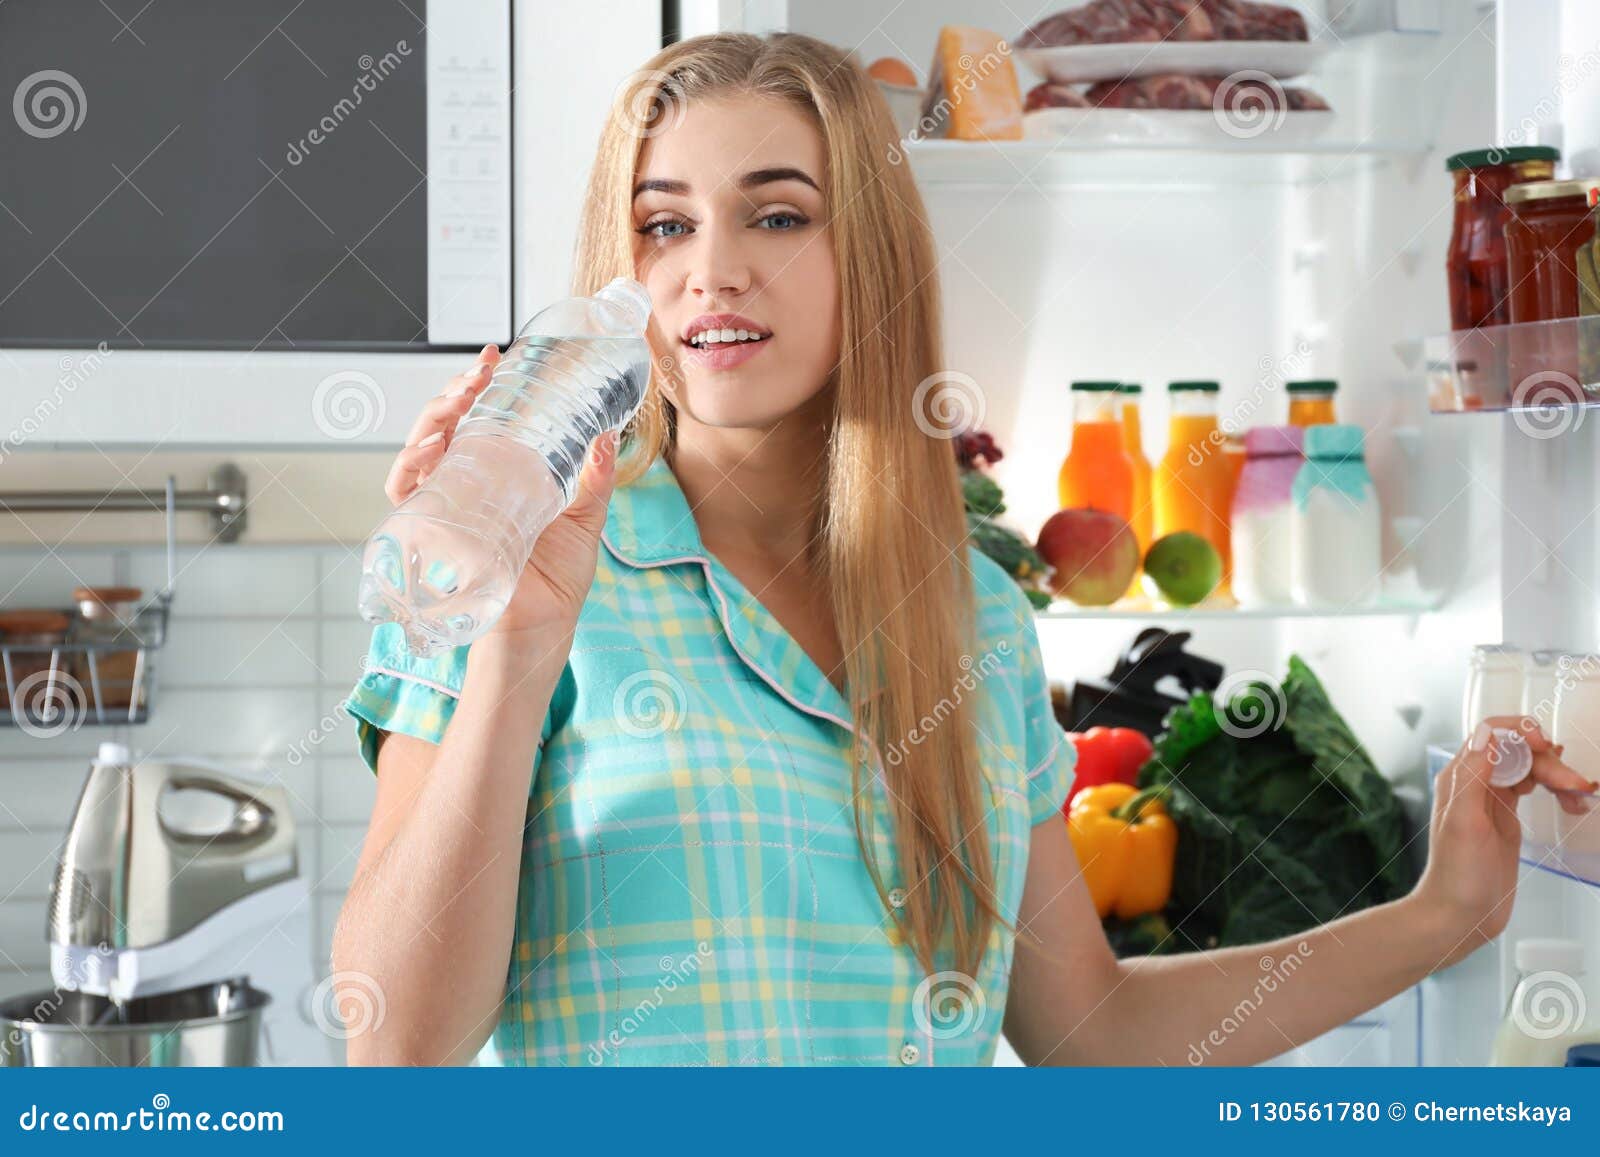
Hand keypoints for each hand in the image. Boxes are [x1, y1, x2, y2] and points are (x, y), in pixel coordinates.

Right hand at [383, 343, 621, 640]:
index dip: (476, 387)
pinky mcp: (433, 534)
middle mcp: (466, 487)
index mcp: (497, 475)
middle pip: (444, 427)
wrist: (544, 626)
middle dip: (454, 392)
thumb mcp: (584, 518)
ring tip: (457, 400)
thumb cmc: (559, 579)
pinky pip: (405, 493)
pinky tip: (431, 448)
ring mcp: (446, 508)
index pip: (476, 420)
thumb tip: (608, 436)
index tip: (491, 359)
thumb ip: (596, 479)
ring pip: (419, 450)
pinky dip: (409, 467)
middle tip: (478, 374)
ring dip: (431, 418)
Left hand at [1413, 714, 1597, 965]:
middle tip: (1577, 787)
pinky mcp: (1506, 818)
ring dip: (1557, 777)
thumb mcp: (1464, 822)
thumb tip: (1490, 735)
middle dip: (1550, 763)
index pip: (1491, 734)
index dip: (1521, 732)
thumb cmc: (1458, 875)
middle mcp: (1474, 783)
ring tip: (1580, 797)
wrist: (1459, 915)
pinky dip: (1555, 790)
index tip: (1547, 747)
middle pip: (1519, 753)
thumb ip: (1474, 776)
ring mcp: (1491, 800)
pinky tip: (1572, 802)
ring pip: (1530, 770)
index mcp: (1460, 777)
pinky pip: (1534, 789)